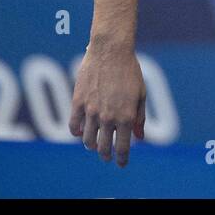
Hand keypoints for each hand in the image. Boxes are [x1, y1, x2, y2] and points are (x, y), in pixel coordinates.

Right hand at [69, 43, 146, 166]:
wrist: (111, 50)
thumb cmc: (130, 71)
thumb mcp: (141, 94)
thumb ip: (139, 118)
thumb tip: (140, 137)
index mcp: (126, 117)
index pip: (122, 148)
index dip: (121, 159)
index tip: (121, 164)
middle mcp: (108, 117)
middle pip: (103, 147)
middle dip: (106, 155)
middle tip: (107, 156)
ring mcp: (91, 111)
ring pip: (87, 140)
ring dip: (92, 145)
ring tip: (95, 145)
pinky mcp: (78, 102)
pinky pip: (73, 126)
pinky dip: (77, 132)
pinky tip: (81, 132)